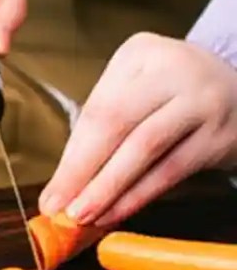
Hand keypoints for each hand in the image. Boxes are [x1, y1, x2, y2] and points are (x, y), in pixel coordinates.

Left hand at [39, 32, 236, 226]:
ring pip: (144, 150)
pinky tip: (116, 212)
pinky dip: (139, 195)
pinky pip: (172, 170)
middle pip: (116, 124)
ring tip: (83, 216)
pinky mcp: (221, 134)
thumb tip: (65, 180)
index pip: (97, 109)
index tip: (50, 190)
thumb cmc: (171, 93)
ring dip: (109, 189)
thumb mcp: (136, 88)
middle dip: (81, 172)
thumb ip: (102, 124)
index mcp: (140, 53)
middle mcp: (173, 69)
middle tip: (58, 207)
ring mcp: (201, 100)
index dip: (71, 155)